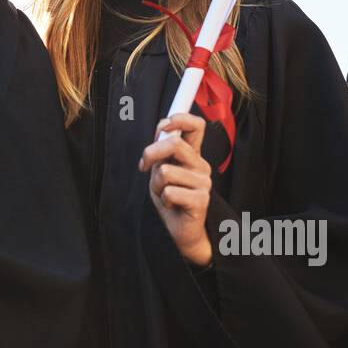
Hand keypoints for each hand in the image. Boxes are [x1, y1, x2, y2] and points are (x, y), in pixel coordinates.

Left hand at [140, 113, 213, 265]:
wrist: (179, 229)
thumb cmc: (170, 198)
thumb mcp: (161, 170)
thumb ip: (162, 152)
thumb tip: (161, 132)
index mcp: (193, 155)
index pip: (196, 126)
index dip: (179, 119)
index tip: (162, 126)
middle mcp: (201, 165)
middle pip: (175, 144)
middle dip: (151, 153)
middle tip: (144, 166)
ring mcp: (204, 182)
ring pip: (166, 171)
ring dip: (156, 184)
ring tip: (163, 193)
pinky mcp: (201, 200)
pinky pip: (170, 192)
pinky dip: (163, 199)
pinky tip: (171, 205)